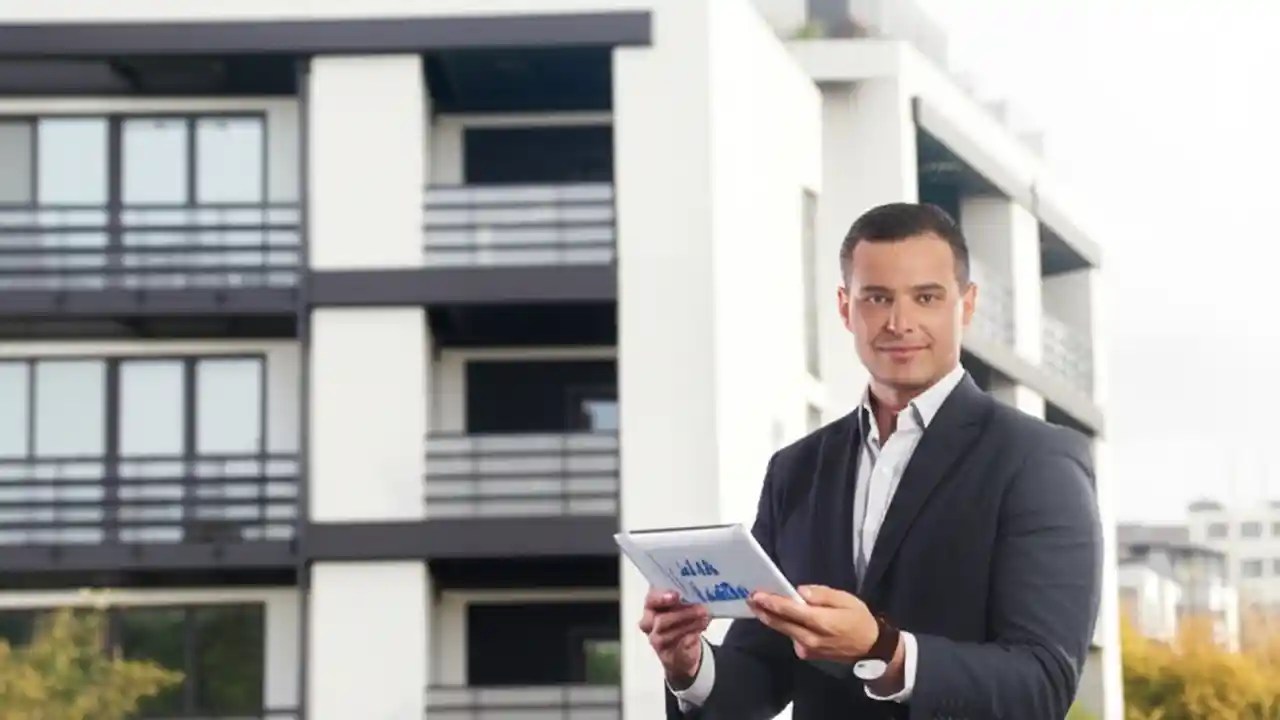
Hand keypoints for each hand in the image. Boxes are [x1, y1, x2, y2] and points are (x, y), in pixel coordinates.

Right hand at [638, 588, 710, 688]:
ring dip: (689, 626)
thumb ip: (687, 598)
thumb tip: (699, 595)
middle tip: (701, 609)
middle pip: (661, 619)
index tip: (676, 596)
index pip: (651, 599)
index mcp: (651, 605)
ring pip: (667, 635)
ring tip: (704, 620)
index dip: (661, 597)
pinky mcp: (667, 657)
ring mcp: (656, 641)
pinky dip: (688, 641)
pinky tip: (696, 635)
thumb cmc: (681, 620)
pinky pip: (677, 650)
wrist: (683, 649)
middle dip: (683, 614)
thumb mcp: (682, 605)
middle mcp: (649, 623)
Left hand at [748, 584, 878, 662]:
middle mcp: (811, 638)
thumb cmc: (859, 619)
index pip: (791, 611)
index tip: (757, 595)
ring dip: (770, 618)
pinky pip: (792, 637)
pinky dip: (784, 626)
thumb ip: (821, 595)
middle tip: (749, 598)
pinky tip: (779, 617)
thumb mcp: (846, 600)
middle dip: (764, 610)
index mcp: (822, 622)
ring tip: (758, 605)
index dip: (772, 603)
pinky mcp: (807, 654)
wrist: (869, 648)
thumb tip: (800, 591)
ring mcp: (808, 649)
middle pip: (782, 623)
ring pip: (784, 631)